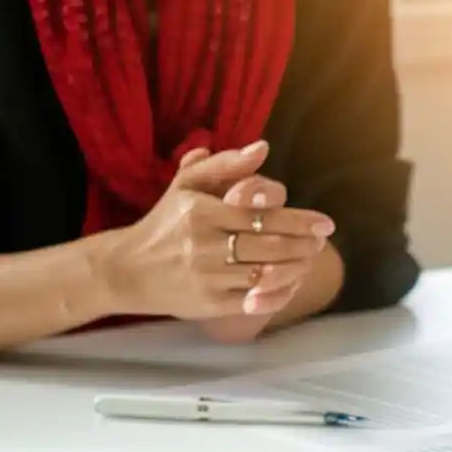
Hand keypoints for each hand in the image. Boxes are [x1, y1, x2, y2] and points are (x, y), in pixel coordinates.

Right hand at [102, 144, 332, 320]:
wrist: (127, 270)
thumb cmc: (166, 222)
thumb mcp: (187, 185)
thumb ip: (225, 164)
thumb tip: (263, 148)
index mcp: (201, 212)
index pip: (262, 215)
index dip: (300, 220)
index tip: (325, 223)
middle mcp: (204, 245)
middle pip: (270, 246)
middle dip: (304, 245)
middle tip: (321, 242)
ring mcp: (207, 277)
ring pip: (267, 274)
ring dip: (297, 269)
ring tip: (310, 260)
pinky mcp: (209, 304)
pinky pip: (255, 301)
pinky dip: (279, 294)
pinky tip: (292, 284)